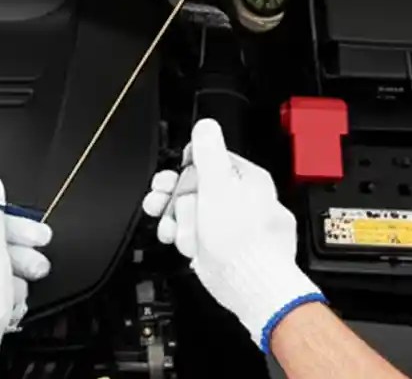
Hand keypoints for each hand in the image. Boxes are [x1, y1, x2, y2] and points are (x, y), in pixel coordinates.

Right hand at [142, 119, 323, 351]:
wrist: (253, 286)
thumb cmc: (242, 239)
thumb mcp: (218, 186)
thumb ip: (209, 153)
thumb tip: (206, 126)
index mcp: (248, 179)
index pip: (210, 161)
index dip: (184, 170)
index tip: (167, 180)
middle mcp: (245, 201)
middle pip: (199, 188)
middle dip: (174, 197)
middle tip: (158, 202)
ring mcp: (237, 226)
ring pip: (197, 214)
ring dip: (176, 220)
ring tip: (169, 227)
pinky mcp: (228, 249)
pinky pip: (201, 236)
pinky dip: (186, 238)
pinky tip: (179, 241)